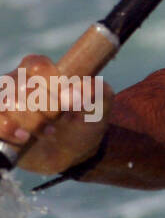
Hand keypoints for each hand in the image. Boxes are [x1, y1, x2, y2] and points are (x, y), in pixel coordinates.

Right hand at [0, 54, 113, 175]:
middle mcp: (20, 84)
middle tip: (61, 117)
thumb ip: (96, 91)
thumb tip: (77, 87)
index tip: (66, 98)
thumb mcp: (101, 105)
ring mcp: (6, 105)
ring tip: (50, 131)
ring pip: (6, 103)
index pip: (36, 65)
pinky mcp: (0, 125)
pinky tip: (26, 138)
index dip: (49, 81)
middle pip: (21, 86)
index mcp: (45, 72)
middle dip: (45, 106)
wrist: (74, 153)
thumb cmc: (86, 120)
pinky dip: (9, 131)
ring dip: (31, 121)